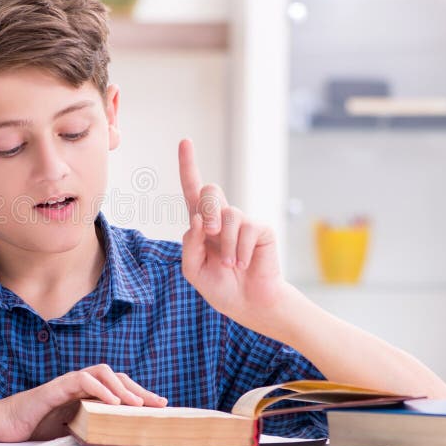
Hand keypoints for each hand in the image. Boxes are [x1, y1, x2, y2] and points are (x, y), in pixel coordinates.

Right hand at [0, 364, 166, 441]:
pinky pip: (81, 380)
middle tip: (159, 404)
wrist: (5, 425)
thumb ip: (91, 426)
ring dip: (123, 387)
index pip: (117, 387)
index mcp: (84, 393)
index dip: (139, 394)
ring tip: (138, 404)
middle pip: (115, 377)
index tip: (159, 406)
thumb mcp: (71, 429)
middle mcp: (78, 384)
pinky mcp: (55, 387)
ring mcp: (67, 382)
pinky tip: (113, 401)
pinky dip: (100, 389)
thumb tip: (118, 437)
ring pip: (101, 372)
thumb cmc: (34, 428)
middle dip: (139, 389)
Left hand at [178, 138, 286, 336]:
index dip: (189, 166)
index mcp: (202, 224)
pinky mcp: (261, 229)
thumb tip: (198, 218)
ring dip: (225, 245)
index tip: (185, 142)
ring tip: (231, 264)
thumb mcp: (193, 269)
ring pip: (227, 214)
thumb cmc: (221, 286)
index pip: (192, 190)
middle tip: (209, 232)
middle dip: (207, 208)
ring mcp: (242, 222)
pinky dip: (240, 251)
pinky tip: (244, 264)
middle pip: (209, 191)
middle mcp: (222, 218)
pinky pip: (245, 229)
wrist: (248, 304)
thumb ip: (190, 244)